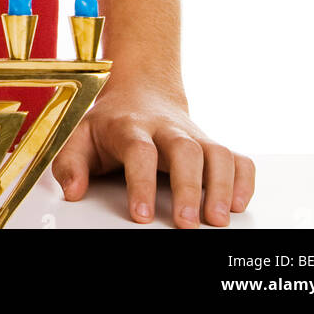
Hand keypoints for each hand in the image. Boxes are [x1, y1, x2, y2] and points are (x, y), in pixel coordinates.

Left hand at [51, 83, 254, 227]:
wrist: (141, 90)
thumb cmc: (111, 123)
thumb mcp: (81, 135)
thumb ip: (70, 163)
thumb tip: (71, 190)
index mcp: (131, 127)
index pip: (138, 150)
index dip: (141, 182)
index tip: (142, 215)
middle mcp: (166, 129)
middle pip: (184, 149)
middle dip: (188, 187)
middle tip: (185, 223)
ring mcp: (193, 135)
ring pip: (216, 152)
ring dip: (221, 186)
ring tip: (217, 220)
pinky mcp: (211, 145)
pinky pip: (238, 157)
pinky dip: (244, 179)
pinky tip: (239, 204)